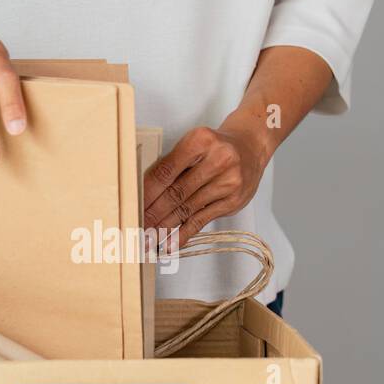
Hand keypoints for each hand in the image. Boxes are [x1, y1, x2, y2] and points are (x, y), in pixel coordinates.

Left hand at [143, 121, 273, 248]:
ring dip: (165, 226)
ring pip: (188, 208)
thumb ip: (172, 164)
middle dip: (153, 212)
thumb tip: (144, 193)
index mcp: (200, 141)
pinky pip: (202, 220)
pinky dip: (184, 233)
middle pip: (176, 192)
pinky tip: (170, 242)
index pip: (166, 171)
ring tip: (148, 237)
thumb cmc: (216, 147)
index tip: (133, 205)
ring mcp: (228, 182)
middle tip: (137, 226)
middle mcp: (217, 160)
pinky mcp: (232, 201)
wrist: (250, 148)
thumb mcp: (194, 144)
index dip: (147, 192)